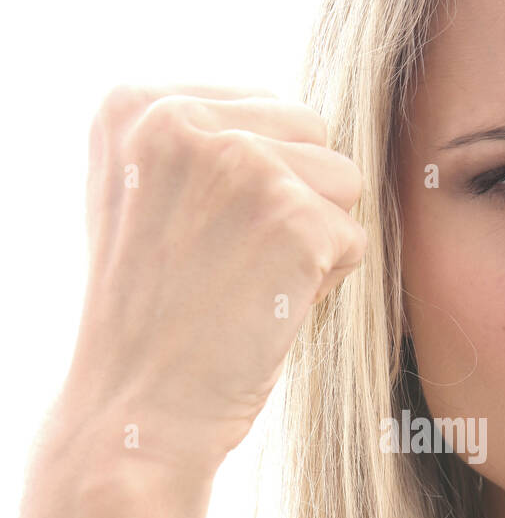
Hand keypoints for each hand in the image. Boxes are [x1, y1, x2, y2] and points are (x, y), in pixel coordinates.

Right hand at [63, 84, 365, 473]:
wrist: (139, 411)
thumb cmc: (151, 321)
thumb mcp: (144, 201)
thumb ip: (201, 148)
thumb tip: (303, 124)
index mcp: (137, 106)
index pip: (262, 112)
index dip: (253, 190)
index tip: (199, 243)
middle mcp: (182, 118)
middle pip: (310, 134)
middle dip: (292, 202)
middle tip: (229, 268)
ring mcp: (241, 164)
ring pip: (342, 182)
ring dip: (312, 241)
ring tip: (246, 287)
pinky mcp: (293, 217)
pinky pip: (354, 239)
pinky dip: (325, 285)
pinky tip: (265, 312)